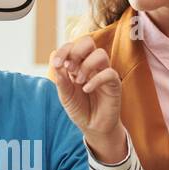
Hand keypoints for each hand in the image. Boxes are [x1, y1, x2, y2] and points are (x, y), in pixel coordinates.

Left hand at [50, 36, 125, 162]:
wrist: (93, 127)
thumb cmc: (80, 109)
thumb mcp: (65, 95)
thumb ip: (61, 79)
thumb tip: (54, 59)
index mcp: (78, 64)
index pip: (72, 46)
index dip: (63, 51)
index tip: (57, 64)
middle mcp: (91, 65)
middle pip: (88, 42)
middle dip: (76, 52)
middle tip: (69, 68)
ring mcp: (104, 72)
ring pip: (100, 54)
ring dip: (86, 66)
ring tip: (79, 81)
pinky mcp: (114, 83)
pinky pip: (109, 73)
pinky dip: (96, 80)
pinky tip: (86, 89)